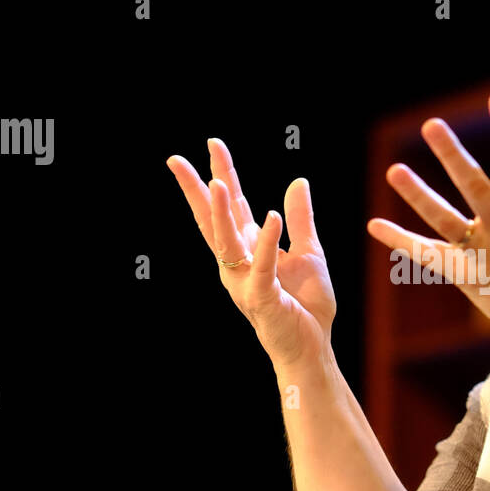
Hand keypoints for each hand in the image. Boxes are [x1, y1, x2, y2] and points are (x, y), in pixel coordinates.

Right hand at [167, 139, 336, 370]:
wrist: (313, 346)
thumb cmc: (307, 305)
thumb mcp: (308, 252)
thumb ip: (300, 220)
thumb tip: (298, 181)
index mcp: (249, 249)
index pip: (232, 206)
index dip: (222, 174)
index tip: (213, 144)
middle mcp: (239, 262)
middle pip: (214, 219)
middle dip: (198, 190)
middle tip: (177, 160)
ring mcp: (245, 281)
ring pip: (227, 241)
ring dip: (221, 212)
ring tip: (215, 182)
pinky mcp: (261, 298)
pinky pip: (262, 265)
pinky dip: (267, 242)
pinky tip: (269, 216)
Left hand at [366, 92, 489, 348]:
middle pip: (475, 185)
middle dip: (453, 155)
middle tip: (431, 125)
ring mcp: (485, 253)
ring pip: (446, 220)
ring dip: (418, 195)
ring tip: (394, 170)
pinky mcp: (468, 276)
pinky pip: (429, 257)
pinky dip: (401, 242)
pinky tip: (375, 225)